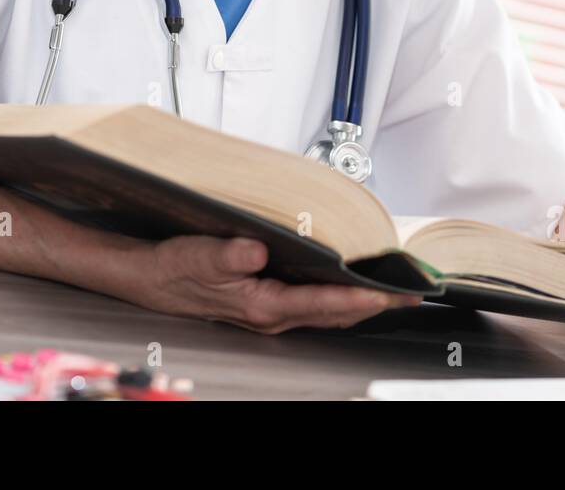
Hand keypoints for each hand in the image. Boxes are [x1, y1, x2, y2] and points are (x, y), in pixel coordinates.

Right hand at [126, 234, 422, 334]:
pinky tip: (352, 286)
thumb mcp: (196, 256)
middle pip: (337, 311)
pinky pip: (316, 305)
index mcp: (261, 305)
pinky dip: (341, 298)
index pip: (323, 302)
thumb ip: (228, 255)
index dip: (361, 296)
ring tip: (395, 290)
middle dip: (376, 303)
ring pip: (329, 311)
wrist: (150, 279)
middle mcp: (272, 314)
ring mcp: (272, 313)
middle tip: (413, 293)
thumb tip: (257, 249)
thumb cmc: (174, 268)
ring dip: (363, 302)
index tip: (392, 293)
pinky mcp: (269, 304)